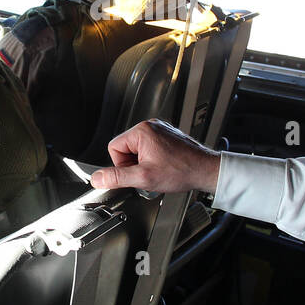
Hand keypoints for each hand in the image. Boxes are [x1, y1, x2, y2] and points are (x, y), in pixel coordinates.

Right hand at [90, 119, 219, 193]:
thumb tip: (98, 178)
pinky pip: (150, 147)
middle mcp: (150, 126)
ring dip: (144, 163)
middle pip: (125, 148)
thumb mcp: (144, 178)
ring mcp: (160, 129)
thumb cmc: (182, 171)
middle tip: (149, 173)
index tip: (136, 172)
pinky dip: (153, 159)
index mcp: (142, 131)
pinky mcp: (167, 136)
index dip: (122, 164)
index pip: (114, 147)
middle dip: (134, 164)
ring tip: (159, 170)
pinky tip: (164, 166)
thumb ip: (118, 177)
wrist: (206, 170)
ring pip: (138, 149)